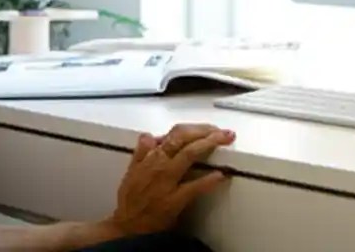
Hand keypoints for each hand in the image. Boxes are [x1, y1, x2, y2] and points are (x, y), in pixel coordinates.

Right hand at [105, 124, 235, 236]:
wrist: (128, 227)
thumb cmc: (131, 200)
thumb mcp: (131, 172)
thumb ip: (141, 152)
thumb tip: (149, 135)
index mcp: (150, 157)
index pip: (175, 133)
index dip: (195, 127)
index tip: (209, 128)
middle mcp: (159, 164)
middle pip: (184, 138)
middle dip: (206, 131)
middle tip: (224, 132)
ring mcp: (167, 181)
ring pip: (189, 154)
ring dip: (209, 143)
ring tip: (226, 140)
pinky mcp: (174, 200)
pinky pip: (194, 187)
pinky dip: (208, 180)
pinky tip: (221, 175)